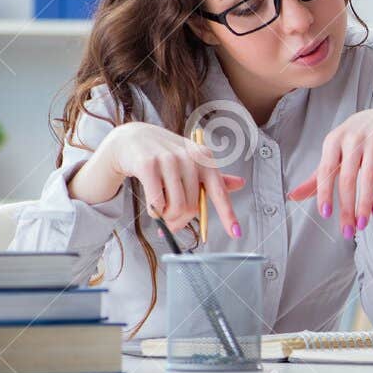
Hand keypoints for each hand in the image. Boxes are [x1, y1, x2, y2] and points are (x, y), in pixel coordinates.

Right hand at [80, 122, 244, 236]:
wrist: (132, 137)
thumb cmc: (166, 154)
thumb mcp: (192, 161)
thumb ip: (213, 177)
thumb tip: (241, 183)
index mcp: (205, 158)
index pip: (219, 192)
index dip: (228, 215)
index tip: (236, 234)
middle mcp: (189, 158)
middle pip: (193, 208)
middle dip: (180, 221)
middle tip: (171, 223)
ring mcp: (168, 160)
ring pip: (176, 207)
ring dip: (166, 217)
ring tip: (161, 211)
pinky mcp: (148, 165)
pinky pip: (156, 203)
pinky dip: (154, 211)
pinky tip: (152, 204)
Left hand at [286, 108, 372, 239]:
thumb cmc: (352, 141)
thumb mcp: (333, 154)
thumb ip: (316, 178)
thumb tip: (292, 197)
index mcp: (333, 141)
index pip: (326, 171)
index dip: (324, 193)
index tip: (325, 214)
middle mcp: (352, 139)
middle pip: (347, 178)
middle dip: (347, 207)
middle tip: (347, 230)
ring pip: (368, 177)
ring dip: (365, 204)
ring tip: (362, 224)